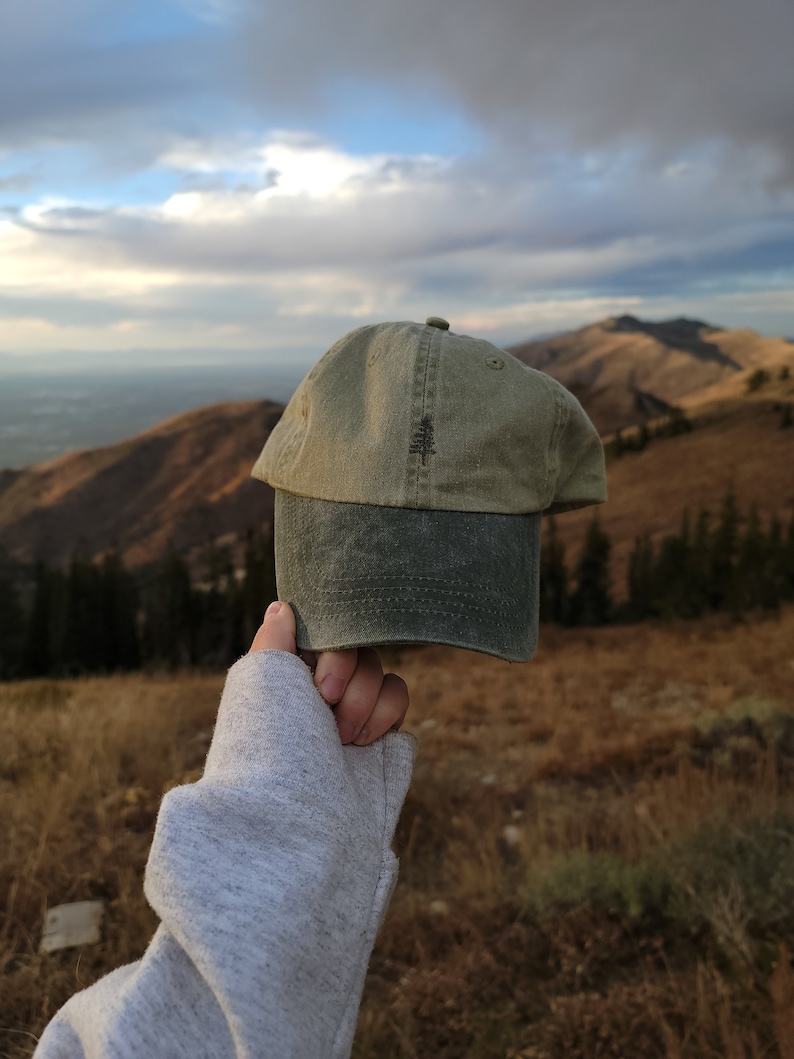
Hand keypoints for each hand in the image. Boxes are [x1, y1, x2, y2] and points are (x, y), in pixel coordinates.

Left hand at [249, 601, 408, 745]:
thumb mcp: (263, 682)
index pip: (326, 630)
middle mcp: (320, 687)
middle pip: (358, 647)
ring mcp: (352, 709)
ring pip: (380, 670)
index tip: (316, 684)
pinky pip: (397, 696)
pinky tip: (362, 742)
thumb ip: (276, 638)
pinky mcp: (380, 731)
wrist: (300, 816)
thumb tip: (282, 605)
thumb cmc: (272, 746)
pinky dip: (384, 714)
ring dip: (363, 701)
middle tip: (325, 710)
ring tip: (340, 738)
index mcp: (288, 671)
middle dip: (347, 678)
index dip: (331, 650)